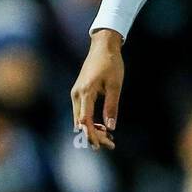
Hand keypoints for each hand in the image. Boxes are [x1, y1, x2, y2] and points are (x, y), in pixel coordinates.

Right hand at [70, 29, 122, 150]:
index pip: (85, 120)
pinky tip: (102, 127)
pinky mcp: (79, 93)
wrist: (102, 46)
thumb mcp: (115, 85)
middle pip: (81, 123)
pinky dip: (90, 122)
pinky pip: (81, 112)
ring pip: (80, 119)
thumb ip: (112, 106)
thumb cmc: (111, 63)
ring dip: (92, 130)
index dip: (93, 135)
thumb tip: (111, 127)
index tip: (103, 145)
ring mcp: (76, 93)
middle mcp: (76, 94)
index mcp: (85, 92)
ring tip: (109, 139)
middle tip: (111, 144)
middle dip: (94, 136)